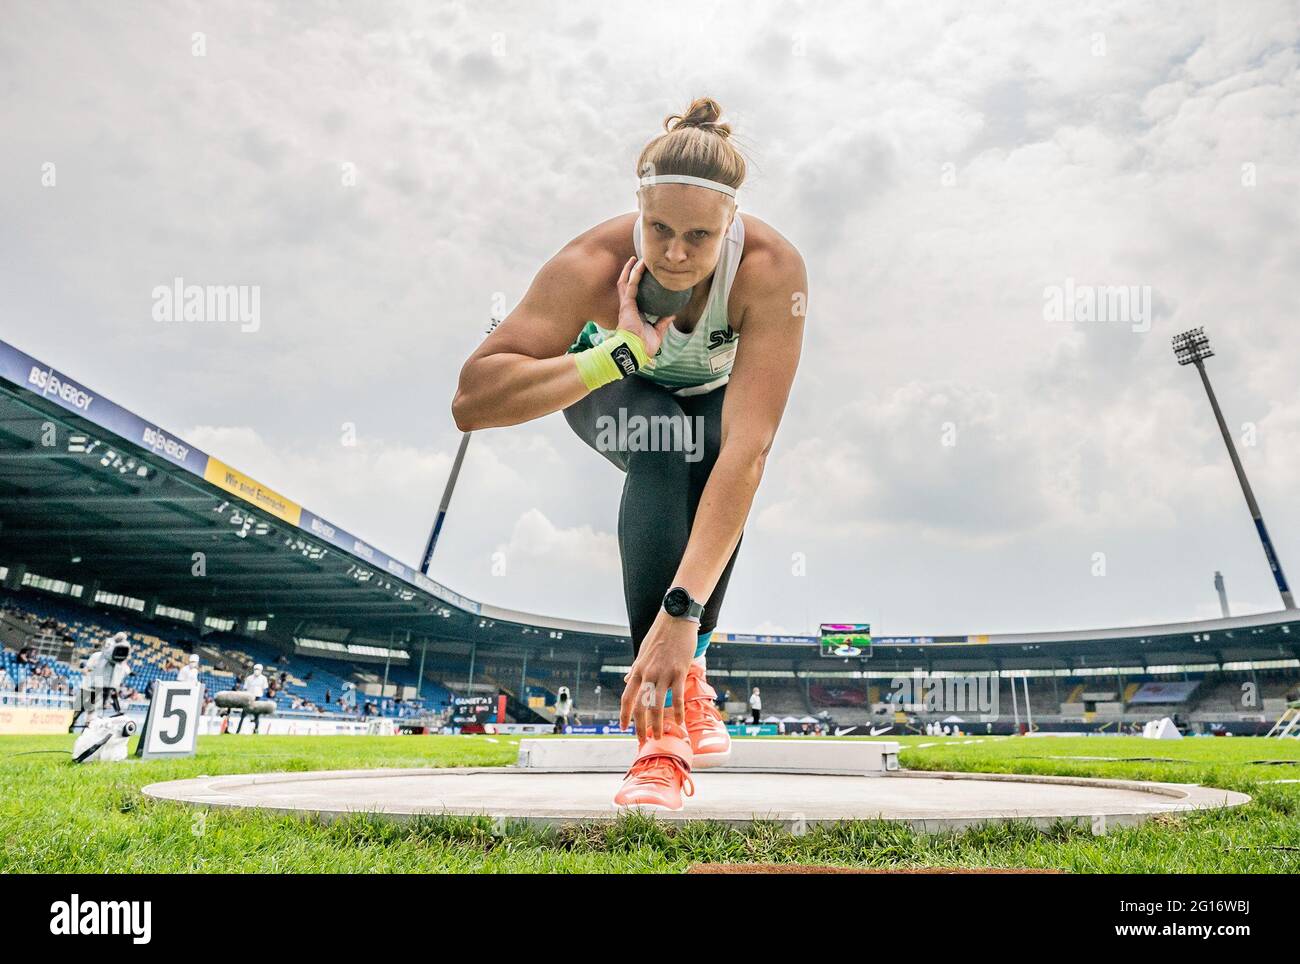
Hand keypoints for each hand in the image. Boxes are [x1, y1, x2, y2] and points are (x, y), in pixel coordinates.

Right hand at [616, 257, 674, 357]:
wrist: (636, 350)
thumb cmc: (644, 345)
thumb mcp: (657, 332)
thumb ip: (662, 322)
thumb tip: (673, 315)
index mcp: (634, 313)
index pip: (635, 296)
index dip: (638, 286)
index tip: (646, 278)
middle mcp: (628, 307)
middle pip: (628, 286)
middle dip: (631, 273)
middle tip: (640, 263)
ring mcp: (626, 304)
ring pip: (627, 281)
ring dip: (631, 269)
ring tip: (637, 258)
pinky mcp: (627, 303)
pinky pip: (631, 284)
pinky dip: (634, 272)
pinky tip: (639, 263)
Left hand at [619, 608, 696, 739]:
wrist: (676, 619)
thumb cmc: (660, 635)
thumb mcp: (643, 651)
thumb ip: (636, 668)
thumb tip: (626, 679)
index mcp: (638, 669)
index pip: (627, 697)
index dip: (624, 714)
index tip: (623, 728)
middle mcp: (648, 674)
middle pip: (641, 706)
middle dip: (641, 726)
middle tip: (643, 740)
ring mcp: (664, 673)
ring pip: (658, 705)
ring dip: (658, 724)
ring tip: (659, 736)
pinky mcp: (679, 671)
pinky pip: (677, 696)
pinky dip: (679, 711)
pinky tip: (680, 722)